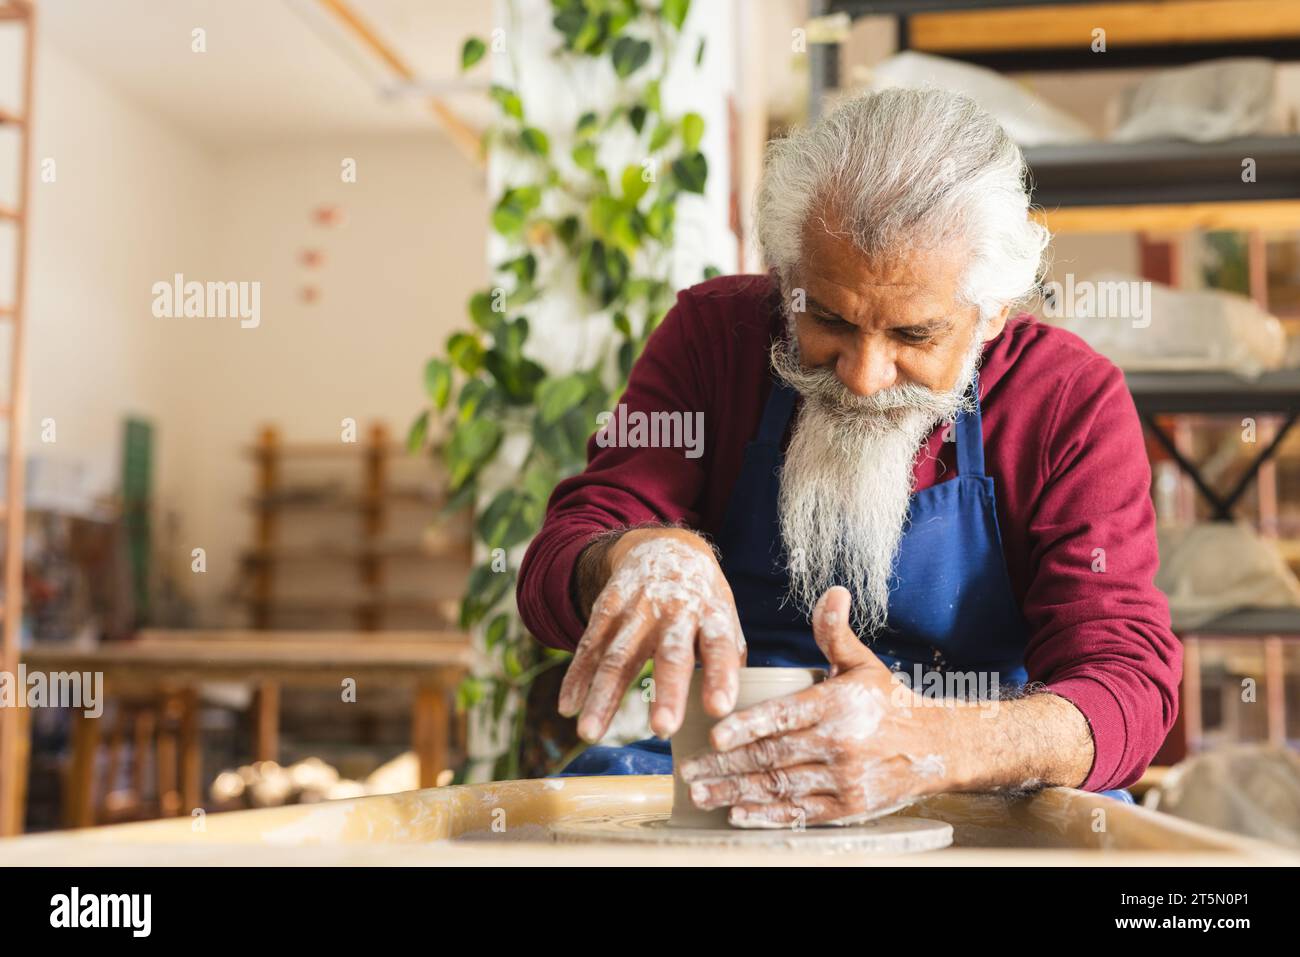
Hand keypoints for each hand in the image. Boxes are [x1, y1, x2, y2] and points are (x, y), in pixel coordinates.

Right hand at [558, 529, 745, 741]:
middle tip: (663, 729)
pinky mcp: (607, 606)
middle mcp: (675, 610)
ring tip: (590, 733)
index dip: (721, 676)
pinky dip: (576, 677)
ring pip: (619, 655)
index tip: (720, 710)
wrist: (664, 545)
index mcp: (710, 613)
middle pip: (671, 653)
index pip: (719, 646)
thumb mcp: (723, 615)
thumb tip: (736, 707)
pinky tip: (567, 707)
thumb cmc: (700, 596)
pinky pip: (589, 645)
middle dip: (667, 692)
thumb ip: (730, 656)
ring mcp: (638, 607)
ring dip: (603, 696)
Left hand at [678, 586, 948, 827]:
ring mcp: (844, 780)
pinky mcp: (848, 808)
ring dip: (737, 792)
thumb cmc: (888, 702)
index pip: (784, 716)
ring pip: (780, 787)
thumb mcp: (863, 662)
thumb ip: (835, 633)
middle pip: (773, 756)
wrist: (937, 746)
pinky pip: (800, 814)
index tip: (715, 735)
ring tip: (702, 794)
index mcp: (836, 705)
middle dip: (726, 765)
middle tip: (689, 771)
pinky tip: (738, 814)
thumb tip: (832, 592)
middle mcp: (838, 744)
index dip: (748, 727)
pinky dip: (767, 816)